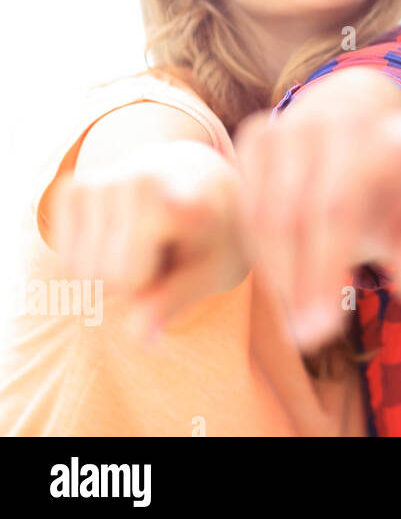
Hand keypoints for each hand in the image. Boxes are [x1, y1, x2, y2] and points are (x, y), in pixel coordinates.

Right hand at [47, 139, 248, 339]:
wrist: (202, 180)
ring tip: (151, 237)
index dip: (153, 283)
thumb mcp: (211, 272)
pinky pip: (67, 263)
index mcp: (182, 203)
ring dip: (112, 268)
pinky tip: (126, 231)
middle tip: (169, 246)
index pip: (129, 278)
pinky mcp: (72, 188)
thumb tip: (140, 338)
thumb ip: (174, 301)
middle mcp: (136, 182)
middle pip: (104, 281)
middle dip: (135, 279)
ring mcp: (100, 181)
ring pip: (79, 274)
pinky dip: (92, 259)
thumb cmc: (214, 235)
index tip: (189, 251)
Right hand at [234, 68, 400, 349]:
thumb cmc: (395, 183)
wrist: (361, 116)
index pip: (338, 209)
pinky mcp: (254, 133)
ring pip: (263, 213)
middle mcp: (329, 121)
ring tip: (295, 319)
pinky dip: (256, 248)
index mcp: (378, 135)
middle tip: (305, 338)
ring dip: (275, 274)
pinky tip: (279, 284)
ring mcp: (288, 123)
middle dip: (297, 284)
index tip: (326, 330)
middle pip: (295, 215)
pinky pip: (243, 204)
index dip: (325, 272)